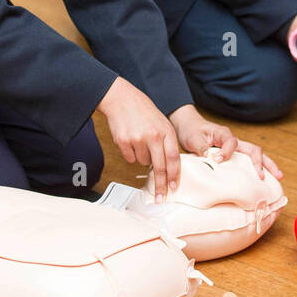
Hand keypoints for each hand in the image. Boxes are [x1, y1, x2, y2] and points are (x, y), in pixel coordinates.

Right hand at [96, 77, 179, 202]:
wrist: (122, 99)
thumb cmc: (143, 111)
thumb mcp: (161, 123)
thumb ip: (166, 142)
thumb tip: (167, 167)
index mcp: (166, 131)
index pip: (173, 158)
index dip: (174, 175)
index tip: (174, 188)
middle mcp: (153, 136)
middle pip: (160, 167)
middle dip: (161, 185)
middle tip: (161, 197)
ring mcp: (138, 139)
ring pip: (143, 162)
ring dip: (142, 158)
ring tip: (140, 140)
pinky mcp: (123, 142)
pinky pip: (130, 158)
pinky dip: (131, 153)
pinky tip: (130, 140)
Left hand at [168, 105, 282, 181]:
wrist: (189, 125)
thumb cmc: (192, 131)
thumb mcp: (193, 139)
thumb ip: (202, 148)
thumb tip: (210, 158)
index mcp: (224, 134)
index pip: (232, 143)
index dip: (227, 152)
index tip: (218, 159)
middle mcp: (233, 140)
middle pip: (254, 149)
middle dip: (262, 162)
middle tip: (265, 177)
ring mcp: (236, 147)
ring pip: (256, 154)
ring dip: (267, 165)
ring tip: (278, 177)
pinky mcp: (234, 154)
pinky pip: (249, 160)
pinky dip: (259, 168)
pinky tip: (265, 178)